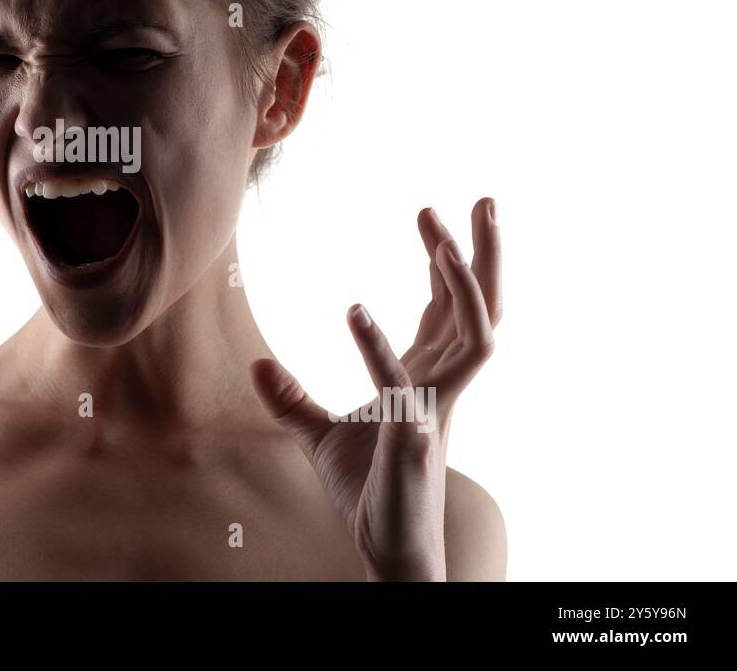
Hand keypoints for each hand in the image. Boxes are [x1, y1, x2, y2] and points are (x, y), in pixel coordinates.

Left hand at [251, 198, 500, 579]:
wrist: (385, 545)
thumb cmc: (368, 488)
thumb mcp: (318, 434)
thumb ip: (291, 399)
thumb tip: (257, 366)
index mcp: (427, 375)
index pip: (446, 307)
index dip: (441, 261)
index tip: (428, 213)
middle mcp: (442, 384)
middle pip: (480, 307)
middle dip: (485, 254)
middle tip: (485, 198)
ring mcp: (436, 407)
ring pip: (477, 335)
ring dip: (465, 285)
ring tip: (444, 237)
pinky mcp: (413, 436)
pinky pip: (406, 382)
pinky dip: (379, 346)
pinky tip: (352, 310)